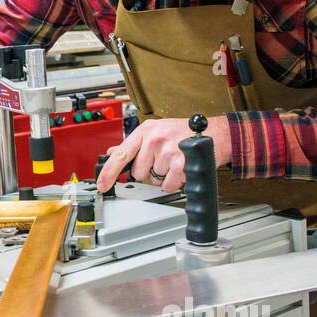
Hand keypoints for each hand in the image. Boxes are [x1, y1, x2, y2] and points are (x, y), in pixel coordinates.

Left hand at [96, 115, 231, 193]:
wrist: (214, 134)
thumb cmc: (184, 133)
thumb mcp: (156, 131)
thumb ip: (134, 144)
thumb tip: (113, 152)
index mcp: (145, 130)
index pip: (121, 154)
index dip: (108, 172)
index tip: (102, 185)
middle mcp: (155, 139)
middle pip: (138, 172)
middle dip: (149, 172)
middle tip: (162, 160)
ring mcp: (167, 150)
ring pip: (153, 180)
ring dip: (163, 176)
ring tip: (174, 162)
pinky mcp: (180, 163)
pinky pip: (167, 184)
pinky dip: (173, 182)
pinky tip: (179, 170)